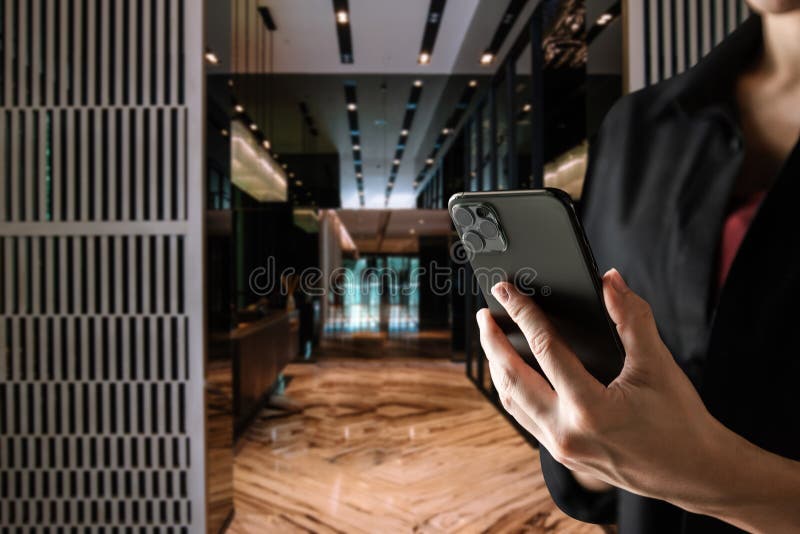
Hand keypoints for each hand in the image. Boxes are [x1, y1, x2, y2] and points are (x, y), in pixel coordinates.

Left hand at [477, 269, 732, 511]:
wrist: (696, 473)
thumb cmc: (680, 420)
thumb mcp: (658, 364)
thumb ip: (632, 317)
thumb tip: (610, 280)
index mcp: (590, 409)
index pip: (544, 348)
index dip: (522, 313)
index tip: (505, 291)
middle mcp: (566, 432)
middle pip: (512, 378)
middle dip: (492, 343)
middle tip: (484, 313)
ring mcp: (561, 448)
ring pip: (513, 402)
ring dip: (498, 368)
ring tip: (491, 339)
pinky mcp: (563, 456)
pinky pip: (525, 418)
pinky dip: (514, 391)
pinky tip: (513, 373)